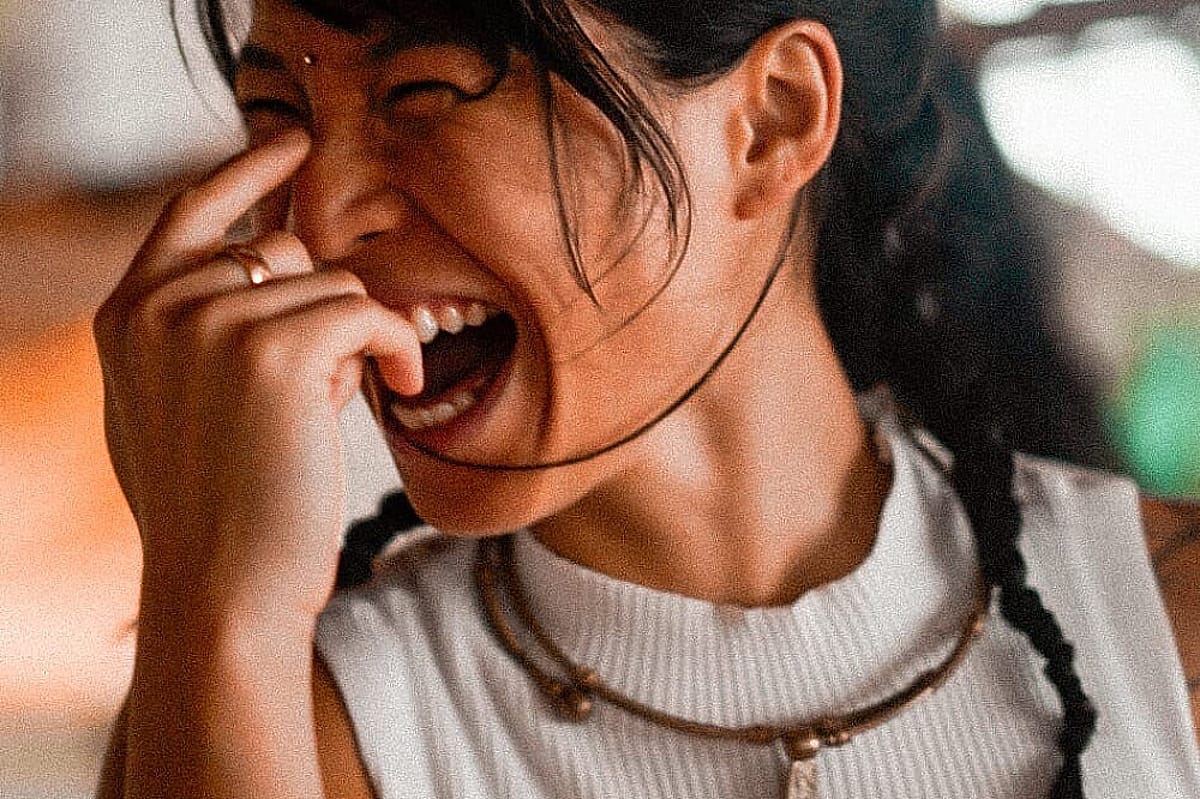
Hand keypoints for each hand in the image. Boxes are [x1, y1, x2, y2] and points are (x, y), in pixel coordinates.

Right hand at [94, 131, 421, 632]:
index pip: (192, 209)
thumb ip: (198, 329)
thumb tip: (266, 258)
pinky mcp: (277, 351)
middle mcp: (160, 305)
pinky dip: (398, 348)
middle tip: (312, 391)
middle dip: (318, 310)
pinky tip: (400, 389)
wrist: (222, 591)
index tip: (292, 141)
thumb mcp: (178, 405)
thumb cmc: (217, 510)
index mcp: (128, 315)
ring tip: (325, 415)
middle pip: (284, 251)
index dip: (247, 171)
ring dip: (352, 344)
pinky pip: (369, 314)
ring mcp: (213, 321)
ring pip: (333, 287)